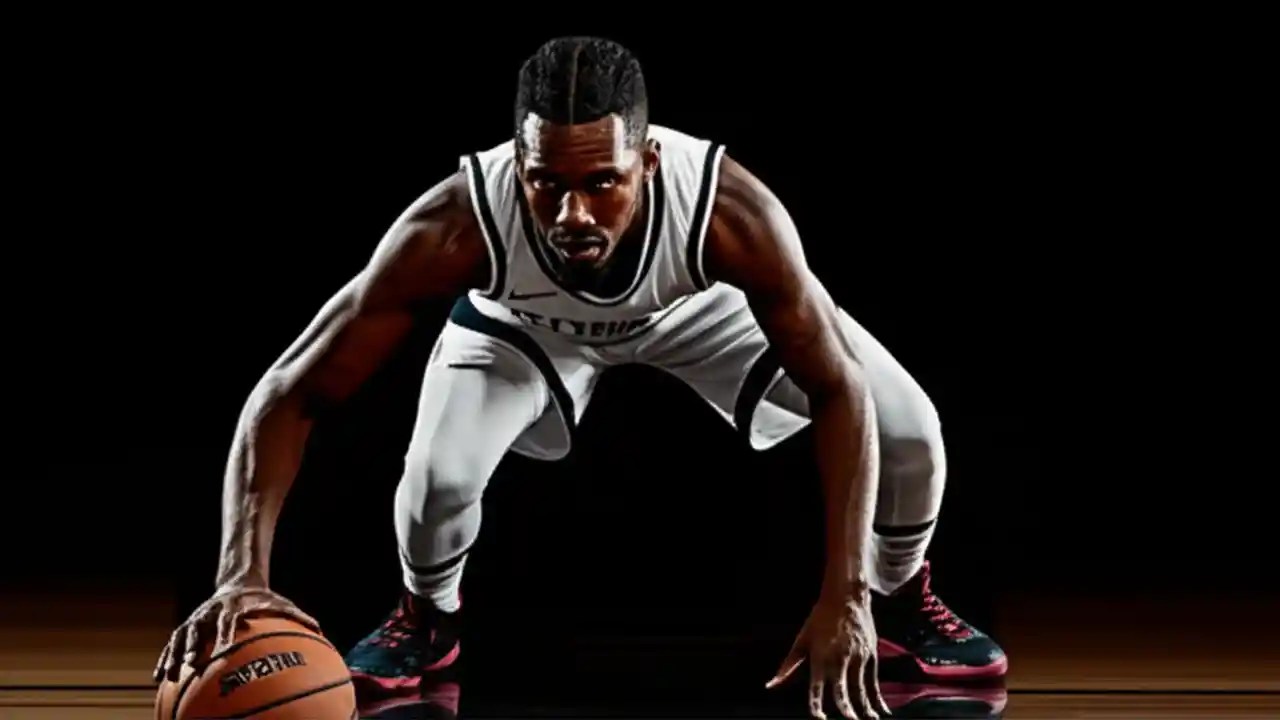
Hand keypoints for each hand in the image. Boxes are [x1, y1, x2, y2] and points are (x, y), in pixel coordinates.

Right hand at [153, 583, 319, 682]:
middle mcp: (212, 612)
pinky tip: (157, 678)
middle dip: (194, 646)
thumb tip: (319, 628)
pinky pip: (173, 642)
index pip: (229, 620)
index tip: (223, 649)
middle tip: (191, 665)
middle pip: (199, 628)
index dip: (225, 632)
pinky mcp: (189, 624)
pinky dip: (164, 658)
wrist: (239, 582)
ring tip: (167, 677)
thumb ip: (297, 615)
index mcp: (233, 607)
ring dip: (173, 655)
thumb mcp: (279, 603)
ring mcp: (198, 618)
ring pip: (181, 636)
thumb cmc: (263, 600)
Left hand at [766, 584, 891, 718]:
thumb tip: (771, 685)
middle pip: (842, 689)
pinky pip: (874, 680)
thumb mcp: (801, 639)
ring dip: (864, 707)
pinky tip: (881, 710)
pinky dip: (878, 697)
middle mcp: (838, 658)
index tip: (819, 717)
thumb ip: (788, 665)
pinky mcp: (870, 655)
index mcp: (819, 656)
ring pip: (861, 688)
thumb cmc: (820, 619)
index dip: (817, 703)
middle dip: (846, 709)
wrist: (846, 597)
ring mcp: (856, 657)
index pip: (817, 685)